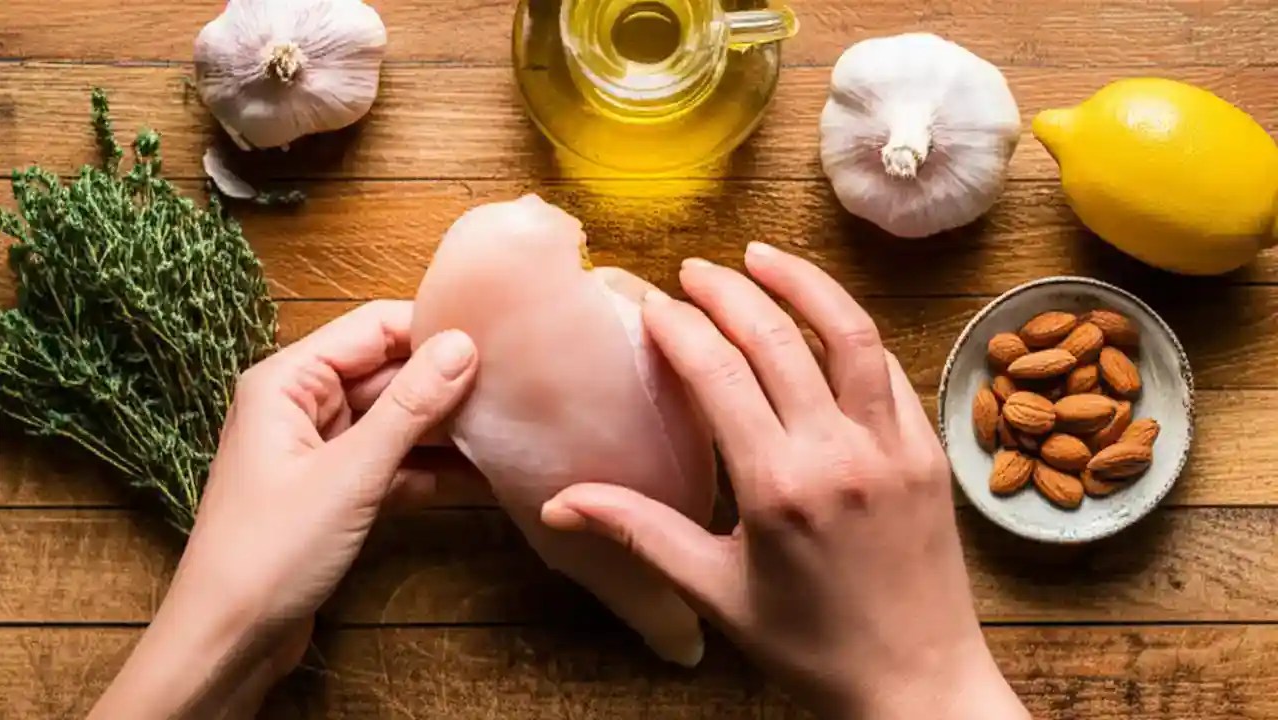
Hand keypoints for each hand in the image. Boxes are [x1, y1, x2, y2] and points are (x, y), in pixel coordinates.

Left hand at [89, 301, 477, 719]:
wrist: (228, 641)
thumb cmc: (269, 553)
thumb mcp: (351, 474)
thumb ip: (410, 407)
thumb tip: (463, 345)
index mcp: (287, 381)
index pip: (372, 328)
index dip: (432, 328)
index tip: (496, 338)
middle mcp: (300, 405)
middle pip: (386, 372)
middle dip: (445, 380)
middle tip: (513, 387)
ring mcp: (317, 449)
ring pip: (393, 420)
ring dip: (442, 428)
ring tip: (505, 427)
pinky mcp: (333, 491)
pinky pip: (390, 462)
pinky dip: (427, 468)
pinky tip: (476, 475)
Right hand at [542, 245, 1028, 718]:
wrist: (917, 686)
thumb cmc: (813, 648)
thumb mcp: (716, 593)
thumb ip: (641, 533)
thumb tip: (560, 505)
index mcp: (778, 487)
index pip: (718, 373)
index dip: (679, 327)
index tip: (652, 304)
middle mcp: (839, 452)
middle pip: (777, 338)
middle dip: (728, 291)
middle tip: (693, 270)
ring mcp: (892, 446)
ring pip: (849, 333)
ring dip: (802, 284)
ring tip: (762, 255)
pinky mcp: (929, 452)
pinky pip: (887, 370)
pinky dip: (850, 332)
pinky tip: (824, 320)